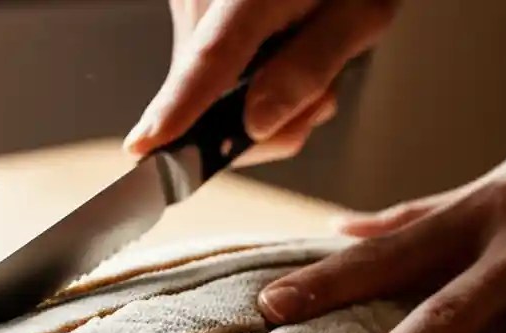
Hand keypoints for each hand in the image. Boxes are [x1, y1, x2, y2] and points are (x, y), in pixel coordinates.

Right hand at [124, 0, 397, 165]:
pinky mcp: (189, 13)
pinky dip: (247, 81)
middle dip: (263, 123)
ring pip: (212, 92)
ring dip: (258, 101)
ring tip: (303, 60)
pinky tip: (280, 52)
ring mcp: (191, 4)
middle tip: (319, 98)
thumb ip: (310, 69)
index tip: (146, 145)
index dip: (180, 107)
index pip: (211, 58)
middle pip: (211, 95)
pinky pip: (212, 75)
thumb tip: (255, 125)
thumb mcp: (359, 15)